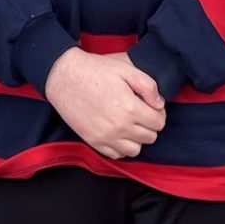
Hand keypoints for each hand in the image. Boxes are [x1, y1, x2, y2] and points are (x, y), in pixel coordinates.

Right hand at [44, 49, 165, 159]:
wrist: (64, 76)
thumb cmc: (95, 70)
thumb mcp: (126, 68)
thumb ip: (148, 86)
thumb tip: (159, 103)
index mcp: (130, 108)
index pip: (159, 123)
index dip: (159, 113)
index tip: (151, 106)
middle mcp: (119, 127)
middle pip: (150, 137)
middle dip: (150, 125)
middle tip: (141, 112)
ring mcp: (105, 137)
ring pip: (135, 150)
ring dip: (137, 138)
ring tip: (130, 123)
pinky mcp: (93, 141)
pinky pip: (116, 155)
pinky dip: (121, 147)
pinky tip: (118, 132)